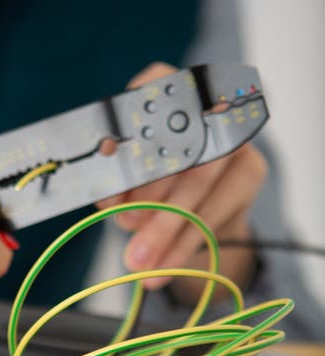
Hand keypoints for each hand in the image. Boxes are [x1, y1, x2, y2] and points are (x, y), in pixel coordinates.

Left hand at [100, 63, 266, 295]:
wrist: (194, 205)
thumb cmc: (150, 180)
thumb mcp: (124, 179)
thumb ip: (114, 183)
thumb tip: (104, 198)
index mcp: (165, 87)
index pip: (146, 104)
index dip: (125, 144)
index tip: (108, 183)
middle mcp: (205, 104)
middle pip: (174, 151)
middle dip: (146, 199)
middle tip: (125, 233)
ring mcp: (233, 136)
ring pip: (197, 185)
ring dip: (164, 230)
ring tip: (139, 262)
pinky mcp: (250, 171)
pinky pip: (214, 214)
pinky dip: (183, 246)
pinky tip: (163, 268)